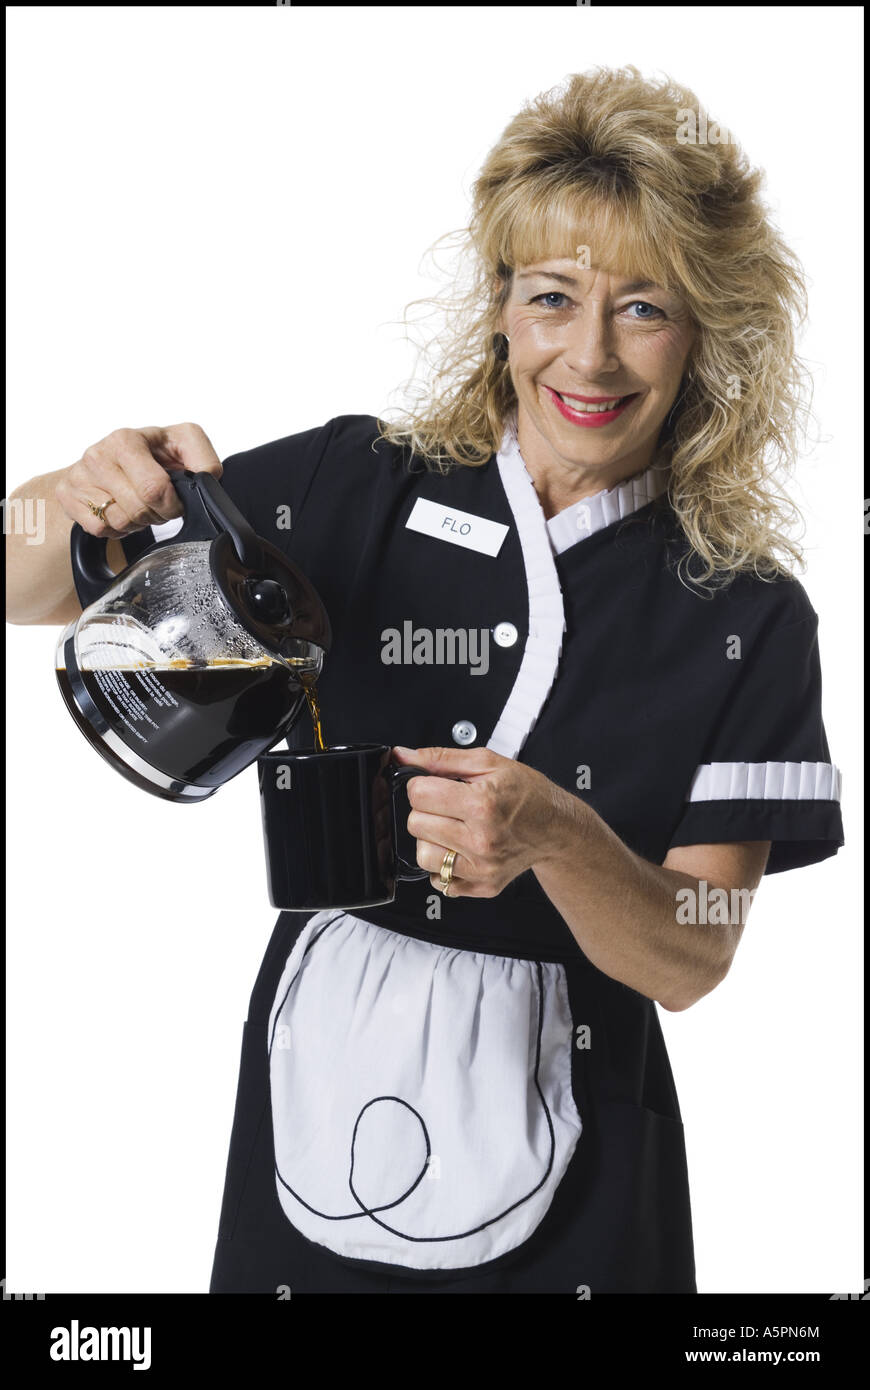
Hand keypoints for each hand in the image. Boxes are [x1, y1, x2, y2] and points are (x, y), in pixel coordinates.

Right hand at [54, 423, 222, 539]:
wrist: (108, 457)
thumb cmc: (150, 453)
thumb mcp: (182, 445)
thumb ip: (203, 459)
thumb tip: (208, 478)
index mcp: (127, 439)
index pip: (153, 488)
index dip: (171, 504)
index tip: (175, 501)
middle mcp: (99, 453)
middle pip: (137, 509)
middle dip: (155, 515)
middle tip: (157, 505)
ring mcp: (79, 474)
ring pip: (119, 522)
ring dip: (136, 522)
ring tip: (137, 504)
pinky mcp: (67, 494)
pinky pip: (100, 529)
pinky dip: (115, 528)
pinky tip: (119, 510)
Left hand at [392, 744, 570, 898]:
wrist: (556, 828)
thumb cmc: (527, 794)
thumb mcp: (488, 763)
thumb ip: (440, 758)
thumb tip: (403, 756)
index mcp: (482, 805)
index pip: (419, 795)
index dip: (421, 785)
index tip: (435, 786)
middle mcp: (482, 840)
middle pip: (416, 824)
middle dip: (426, 811)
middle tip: (449, 806)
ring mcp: (482, 868)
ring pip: (422, 855)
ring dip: (431, 839)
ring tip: (454, 828)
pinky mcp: (482, 886)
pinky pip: (438, 880)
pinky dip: (443, 864)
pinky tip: (460, 849)